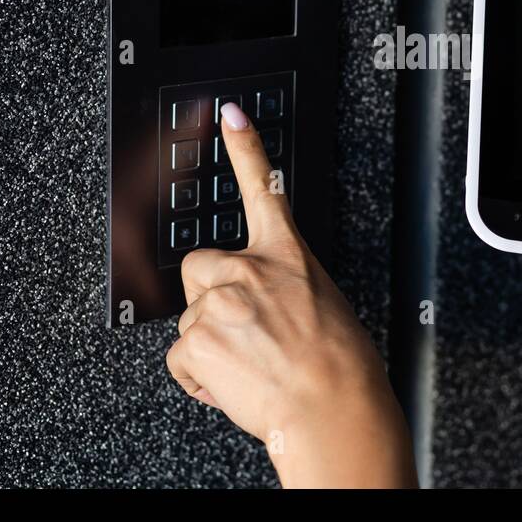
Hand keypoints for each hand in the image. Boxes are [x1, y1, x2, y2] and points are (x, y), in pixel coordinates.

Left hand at [165, 101, 416, 487]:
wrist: (333, 408)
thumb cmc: (340, 366)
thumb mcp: (322, 303)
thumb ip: (283, 287)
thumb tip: (261, 304)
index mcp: (286, 255)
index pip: (263, 186)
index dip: (245, 145)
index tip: (229, 114)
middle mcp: (248, 269)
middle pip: (199, 270)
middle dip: (209, 299)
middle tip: (244, 334)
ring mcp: (218, 302)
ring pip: (190, 322)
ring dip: (211, 347)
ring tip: (253, 368)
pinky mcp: (197, 339)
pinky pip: (181, 359)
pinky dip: (200, 377)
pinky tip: (234, 384)